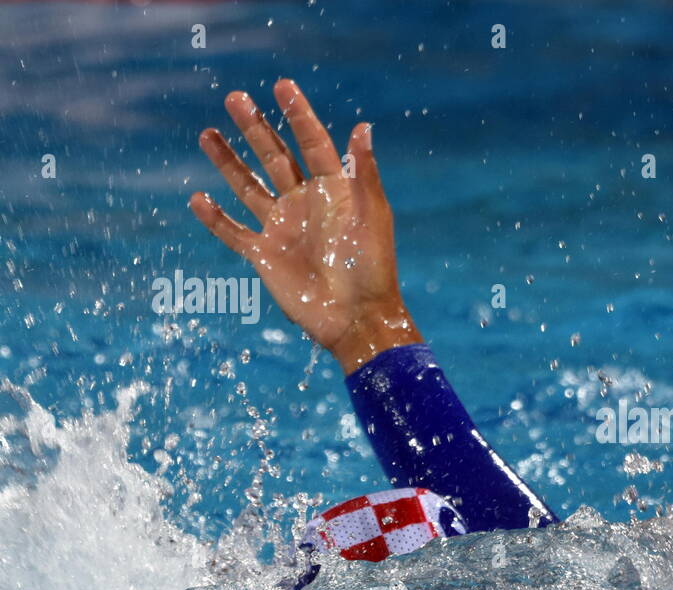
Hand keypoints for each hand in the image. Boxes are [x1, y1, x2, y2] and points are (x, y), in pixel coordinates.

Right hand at [190, 78, 420, 371]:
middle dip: (255, 128)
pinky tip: (197, 198)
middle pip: (275, 157)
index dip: (297, 115)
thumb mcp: (372, 215)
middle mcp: (306, 205)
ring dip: (228, 162)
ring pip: (248, 187)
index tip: (282, 85)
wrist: (356, 318)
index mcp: (334, 191)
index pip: (312, 143)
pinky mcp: (265, 256)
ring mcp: (283, 229)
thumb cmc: (370, 267)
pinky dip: (215, 218)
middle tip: (235, 98)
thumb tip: (363, 126)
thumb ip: (364, 172)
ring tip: (207, 133)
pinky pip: (234, 232)